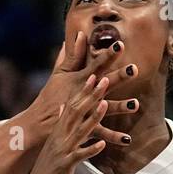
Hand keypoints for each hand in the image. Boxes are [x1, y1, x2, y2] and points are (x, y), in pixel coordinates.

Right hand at [18, 74, 109, 173]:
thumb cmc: (46, 173)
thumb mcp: (56, 149)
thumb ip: (65, 134)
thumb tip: (70, 119)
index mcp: (58, 132)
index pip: (73, 106)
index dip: (85, 91)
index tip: (97, 76)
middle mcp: (59, 137)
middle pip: (77, 112)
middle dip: (91, 95)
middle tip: (105, 79)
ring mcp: (62, 150)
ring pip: (80, 130)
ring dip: (93, 117)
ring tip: (105, 104)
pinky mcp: (64, 165)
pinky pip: (79, 156)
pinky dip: (91, 149)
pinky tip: (103, 144)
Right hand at [24, 31, 138, 148]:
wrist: (37, 126)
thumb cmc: (50, 98)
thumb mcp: (60, 74)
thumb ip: (73, 55)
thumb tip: (80, 34)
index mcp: (80, 81)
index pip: (96, 65)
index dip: (107, 55)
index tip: (120, 44)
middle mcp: (83, 96)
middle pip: (104, 84)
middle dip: (118, 76)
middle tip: (134, 69)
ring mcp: (84, 113)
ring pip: (104, 110)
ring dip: (119, 107)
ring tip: (135, 105)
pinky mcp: (84, 132)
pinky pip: (100, 134)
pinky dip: (112, 137)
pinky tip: (127, 139)